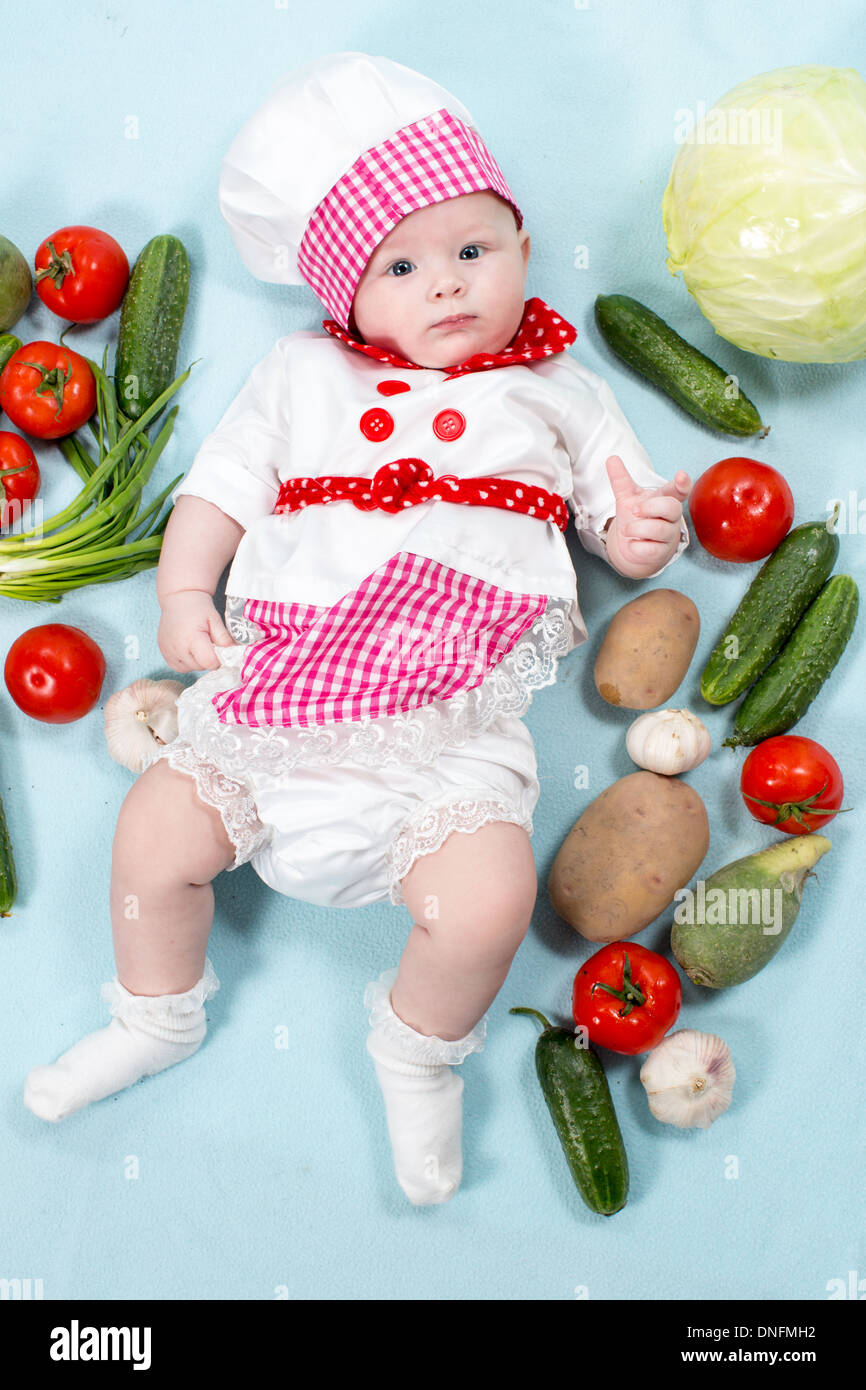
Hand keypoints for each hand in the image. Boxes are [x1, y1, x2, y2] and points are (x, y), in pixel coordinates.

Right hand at [157, 590, 235, 671]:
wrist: (179, 598)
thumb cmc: (198, 608)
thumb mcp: (215, 619)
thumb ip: (224, 637)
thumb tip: (232, 651)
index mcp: (192, 638)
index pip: (209, 663)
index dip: (217, 660)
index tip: (218, 651)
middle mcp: (178, 647)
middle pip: (200, 667)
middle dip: (207, 659)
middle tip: (208, 643)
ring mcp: (168, 651)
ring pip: (189, 668)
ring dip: (196, 662)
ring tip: (197, 645)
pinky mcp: (163, 652)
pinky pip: (178, 666)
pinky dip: (185, 662)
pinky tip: (188, 649)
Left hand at [604, 456, 690, 573]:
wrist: (635, 545)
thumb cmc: (637, 517)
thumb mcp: (627, 497)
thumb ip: (621, 479)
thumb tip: (611, 458)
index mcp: (665, 499)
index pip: (679, 490)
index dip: (682, 483)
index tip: (681, 475)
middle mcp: (671, 517)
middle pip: (672, 508)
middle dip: (651, 507)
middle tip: (634, 510)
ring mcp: (668, 535)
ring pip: (660, 530)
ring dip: (638, 528)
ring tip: (627, 529)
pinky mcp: (661, 553)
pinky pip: (651, 550)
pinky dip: (636, 546)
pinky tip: (632, 543)